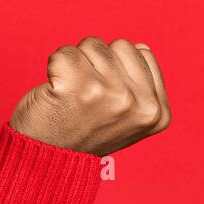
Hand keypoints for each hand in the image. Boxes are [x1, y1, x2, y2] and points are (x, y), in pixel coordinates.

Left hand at [9, 36, 170, 156]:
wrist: (45, 159)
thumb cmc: (82, 131)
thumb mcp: (127, 118)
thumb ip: (140, 86)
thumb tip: (139, 47)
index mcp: (158, 112)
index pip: (141, 51)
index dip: (115, 66)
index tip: (103, 96)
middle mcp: (138, 104)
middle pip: (119, 45)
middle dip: (97, 62)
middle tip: (84, 95)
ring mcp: (109, 95)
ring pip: (92, 44)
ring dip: (75, 63)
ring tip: (71, 94)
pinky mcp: (77, 88)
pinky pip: (64, 53)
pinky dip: (53, 66)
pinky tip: (56, 92)